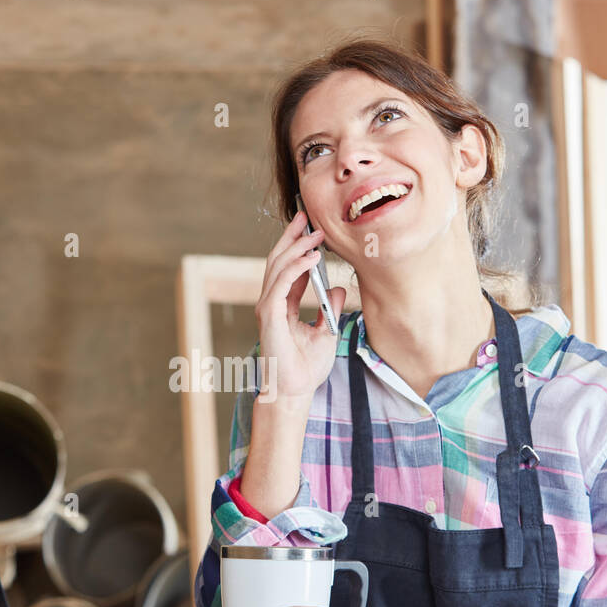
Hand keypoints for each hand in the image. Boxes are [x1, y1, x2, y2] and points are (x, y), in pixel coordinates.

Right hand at [254, 210, 347, 401]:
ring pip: (278, 267)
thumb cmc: (306, 369)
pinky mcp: (269, 316)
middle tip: (306, 215)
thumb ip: (330, 309)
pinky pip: (280, 283)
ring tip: (316, 233)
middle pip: (278, 261)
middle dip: (291, 237)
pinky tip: (312, 256)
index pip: (287, 269)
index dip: (298, 247)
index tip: (311, 228)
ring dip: (297, 247)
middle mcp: (271, 304)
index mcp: (282, 306)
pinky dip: (296, 267)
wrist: (295, 391)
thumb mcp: (327, 332)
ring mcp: (268, 308)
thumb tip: (338, 289)